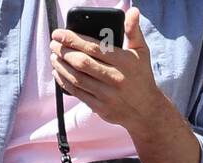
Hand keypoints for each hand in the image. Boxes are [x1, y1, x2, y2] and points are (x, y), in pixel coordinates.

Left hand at [50, 8, 162, 129]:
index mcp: (125, 62)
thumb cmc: (142, 77)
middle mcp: (117, 79)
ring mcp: (109, 95)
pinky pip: (77, 93)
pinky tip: (59, 72)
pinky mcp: (102, 108)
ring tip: (54, 56)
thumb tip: (132, 11)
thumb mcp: (141, 53)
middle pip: (81, 62)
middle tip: (54, 44)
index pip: (93, 47)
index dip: (72, 39)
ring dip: (60, 65)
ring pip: (76, 77)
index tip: (58, 33)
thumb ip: (133, 31)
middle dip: (63, 51)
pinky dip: (64, 81)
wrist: (148, 112)